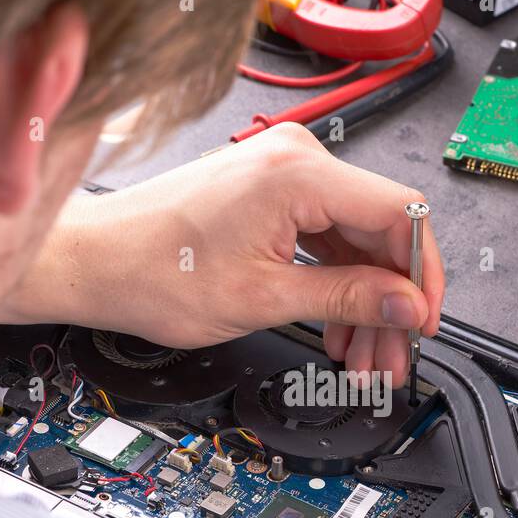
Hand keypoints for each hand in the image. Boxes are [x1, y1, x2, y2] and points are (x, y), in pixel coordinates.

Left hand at [10, 123, 443, 385]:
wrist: (95, 263)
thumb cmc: (154, 272)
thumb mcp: (265, 298)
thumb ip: (347, 297)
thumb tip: (404, 303)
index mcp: (298, 175)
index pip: (402, 214)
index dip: (423, 275)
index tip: (423, 320)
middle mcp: (295, 160)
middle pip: (380, 232)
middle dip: (390, 301)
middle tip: (392, 356)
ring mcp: (281, 174)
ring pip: (354, 241)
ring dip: (364, 300)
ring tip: (362, 356)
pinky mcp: (268, 193)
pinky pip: (324, 236)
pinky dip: (335, 283)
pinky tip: (337, 328)